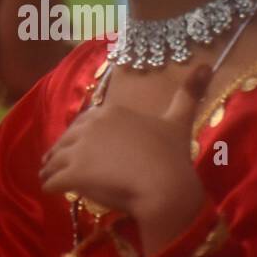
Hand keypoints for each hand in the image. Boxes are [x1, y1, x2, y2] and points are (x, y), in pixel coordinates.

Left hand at [40, 64, 212, 256]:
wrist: (166, 188)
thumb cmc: (172, 156)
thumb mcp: (179, 120)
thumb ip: (189, 94)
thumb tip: (207, 65)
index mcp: (111, 111)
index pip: (83, 123)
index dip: (80, 138)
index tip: (80, 150)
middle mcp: (92, 125)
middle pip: (66, 140)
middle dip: (60, 154)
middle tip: (58, 167)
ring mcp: (81, 149)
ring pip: (54, 160)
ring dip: (51, 170)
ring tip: (51, 180)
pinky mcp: (73, 173)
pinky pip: (52, 180)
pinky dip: (49, 187)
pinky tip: (52, 192)